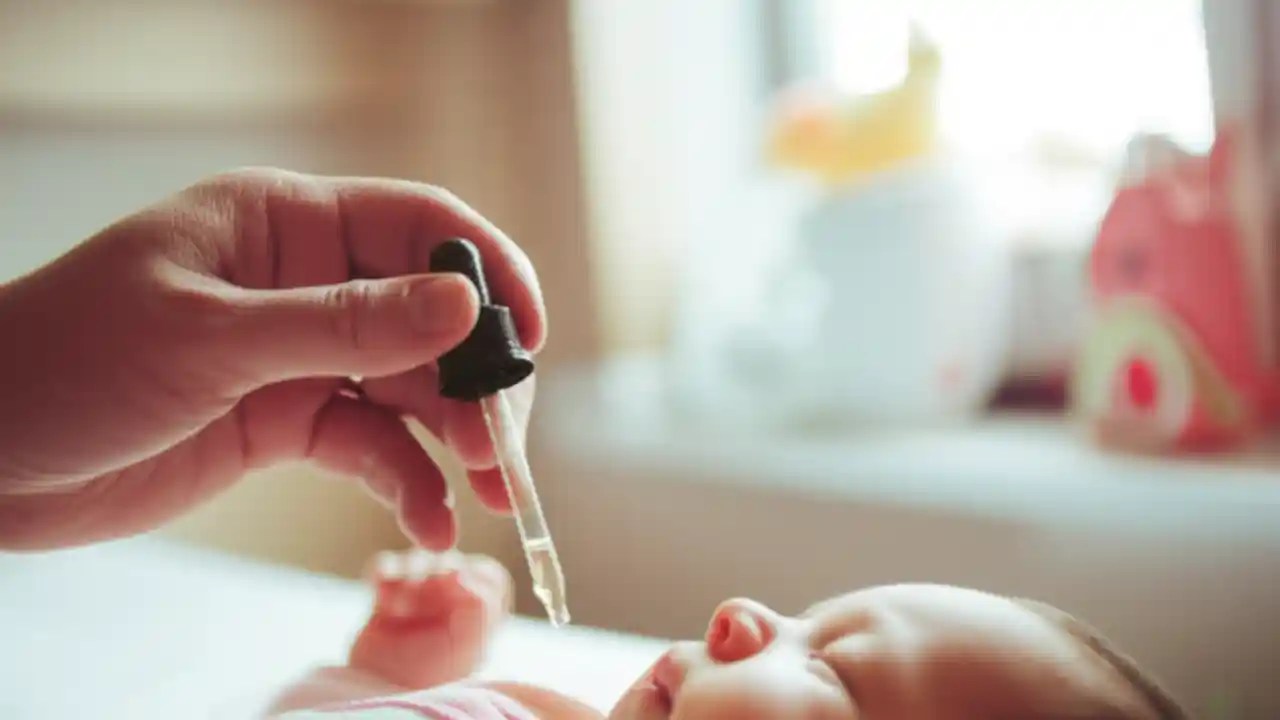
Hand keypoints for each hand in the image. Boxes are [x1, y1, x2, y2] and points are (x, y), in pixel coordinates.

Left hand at [0, 168, 543, 549]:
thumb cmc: (67, 360)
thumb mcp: (211, 339)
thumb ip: (344, 326)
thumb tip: (464, 303)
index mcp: (286, 225)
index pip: (418, 226)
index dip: (487, 271)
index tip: (528, 335)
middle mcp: (305, 284)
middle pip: (430, 318)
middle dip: (476, 380)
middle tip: (504, 445)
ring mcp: (298, 356)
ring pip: (408, 389)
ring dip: (454, 440)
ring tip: (486, 493)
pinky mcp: (285, 423)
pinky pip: (369, 447)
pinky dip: (404, 481)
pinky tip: (426, 520)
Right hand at [349, 549, 511, 687]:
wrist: (381, 695)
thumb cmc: (431, 679)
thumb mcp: (468, 646)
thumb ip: (479, 605)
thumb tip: (463, 571)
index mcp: (478, 616)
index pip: (489, 575)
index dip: (474, 573)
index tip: (456, 583)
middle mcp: (452, 604)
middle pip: (451, 561)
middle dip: (436, 574)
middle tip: (423, 596)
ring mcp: (418, 598)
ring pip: (420, 559)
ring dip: (410, 575)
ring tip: (400, 607)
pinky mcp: (386, 597)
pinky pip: (386, 566)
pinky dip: (383, 573)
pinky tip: (383, 597)